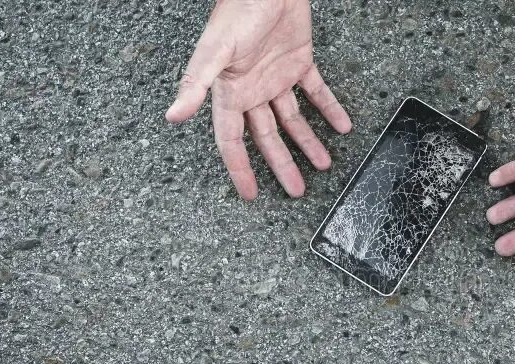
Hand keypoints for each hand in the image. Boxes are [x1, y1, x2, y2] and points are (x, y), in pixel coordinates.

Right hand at [166, 0, 351, 199]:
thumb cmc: (238, 10)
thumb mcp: (215, 50)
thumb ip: (196, 84)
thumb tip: (173, 116)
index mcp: (231, 92)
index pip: (233, 141)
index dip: (240, 168)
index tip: (249, 194)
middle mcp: (254, 90)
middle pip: (268, 138)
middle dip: (282, 165)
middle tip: (296, 190)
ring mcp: (277, 78)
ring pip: (294, 120)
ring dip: (309, 143)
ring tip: (324, 164)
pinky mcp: (300, 63)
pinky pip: (316, 93)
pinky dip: (330, 109)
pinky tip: (341, 126)